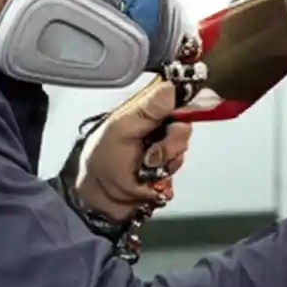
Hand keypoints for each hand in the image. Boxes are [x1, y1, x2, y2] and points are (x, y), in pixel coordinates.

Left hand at [76, 80, 192, 222]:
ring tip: (145, 168)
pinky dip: (167, 176)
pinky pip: (180, 169)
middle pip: (185, 125)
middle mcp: (157, 125)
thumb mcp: (121, 129)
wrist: (101, 198)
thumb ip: (147, 110)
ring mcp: (164, 147)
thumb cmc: (102, 161)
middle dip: (170, 144)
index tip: (172, 125)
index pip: (176, 98)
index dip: (181, 109)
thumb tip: (170, 87)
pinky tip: (151, 179)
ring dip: (165, 163)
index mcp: (145, 109)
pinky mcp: (168, 167)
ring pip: (183, 149)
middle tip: (151, 154)